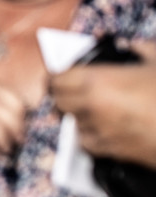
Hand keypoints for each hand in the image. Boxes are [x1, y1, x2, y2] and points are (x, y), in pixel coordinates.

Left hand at [51, 41, 155, 168]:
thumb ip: (140, 48)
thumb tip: (130, 45)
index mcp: (98, 81)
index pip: (57, 79)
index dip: (56, 76)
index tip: (59, 75)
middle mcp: (93, 107)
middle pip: (60, 102)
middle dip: (63, 95)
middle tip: (72, 90)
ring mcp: (102, 131)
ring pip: (73, 124)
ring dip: (78, 116)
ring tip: (91, 108)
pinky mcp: (113, 152)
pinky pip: (87, 144)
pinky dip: (90, 136)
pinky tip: (102, 128)